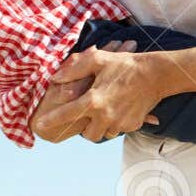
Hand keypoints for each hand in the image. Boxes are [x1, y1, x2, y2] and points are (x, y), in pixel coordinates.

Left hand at [33, 43, 160, 142]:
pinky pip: (119, 129)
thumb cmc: (125, 65)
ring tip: (105, 110)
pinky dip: (116, 123)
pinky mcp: (132, 125)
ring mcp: (120, 123)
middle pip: (87, 135)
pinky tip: (120, 107)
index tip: (38, 125)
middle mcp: (105, 116)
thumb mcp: (98, 60)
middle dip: (85, 128)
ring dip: (101, 126)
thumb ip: (74, 70)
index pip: (66, 115)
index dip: (51, 120)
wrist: (156, 75)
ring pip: (104, 134)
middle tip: (87, 116)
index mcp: (93, 100)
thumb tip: (54, 78)